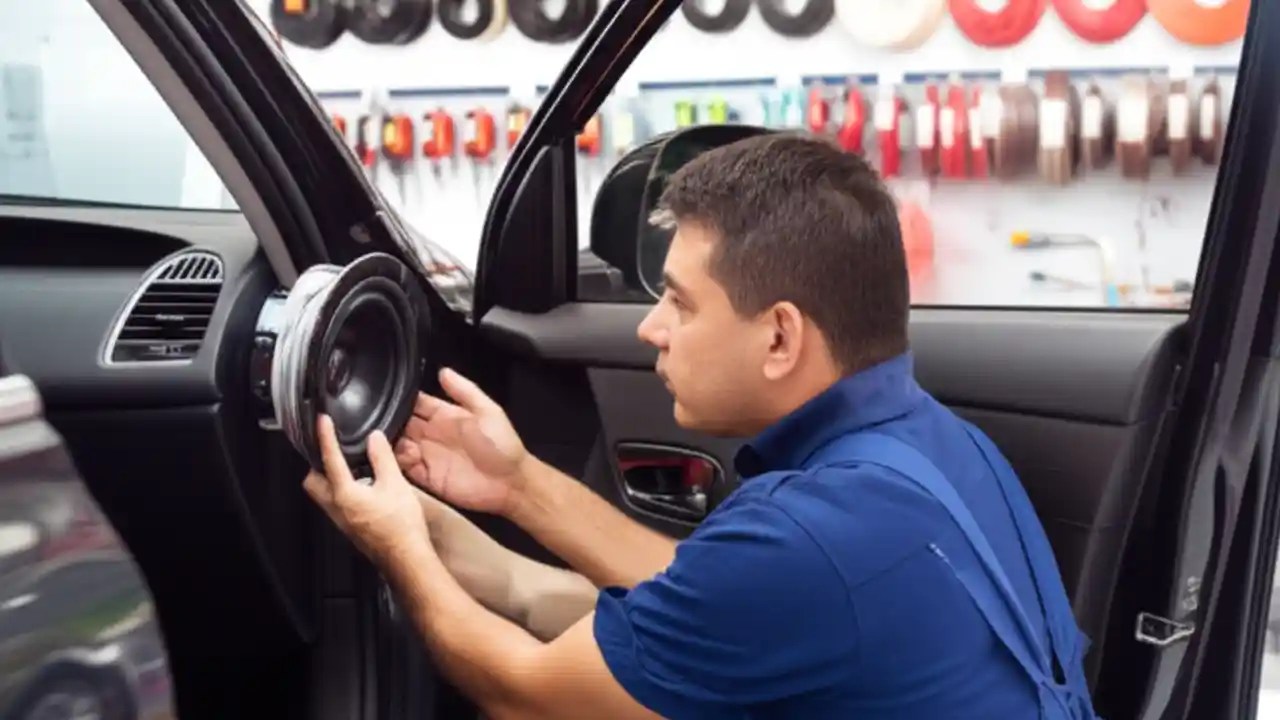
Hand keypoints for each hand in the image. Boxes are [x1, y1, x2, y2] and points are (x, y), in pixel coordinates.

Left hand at [304, 414, 429, 568]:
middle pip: (313, 482)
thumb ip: (383, 458)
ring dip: (330, 478)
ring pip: (324, 495)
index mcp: (344, 494)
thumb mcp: (396, 484)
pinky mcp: (351, 529)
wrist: (407, 559)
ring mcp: (342, 521)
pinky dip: (343, 491)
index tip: (322, 422)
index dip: (325, 437)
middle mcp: (337, 508)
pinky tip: (363, 488)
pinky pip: (338, 505)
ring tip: (349, 466)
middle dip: (317, 465)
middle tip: (330, 450)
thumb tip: (375, 438)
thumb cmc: (401, 526)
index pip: (329, 459)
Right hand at [395, 368, 529, 515]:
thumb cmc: (502, 445)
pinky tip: (397, 455)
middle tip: (373, 418)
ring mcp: (428, 456)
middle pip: (402, 424)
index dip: (400, 400)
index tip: (382, 395)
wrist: (510, 483)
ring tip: (383, 438)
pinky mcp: (427, 478)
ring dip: (389, 442)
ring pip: (398, 445)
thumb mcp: (487, 411)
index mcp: (445, 416)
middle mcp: (433, 434)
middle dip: (388, 421)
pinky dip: (396, 462)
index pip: (416, 404)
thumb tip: (442, 371)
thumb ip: (465, 391)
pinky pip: (404, 468)